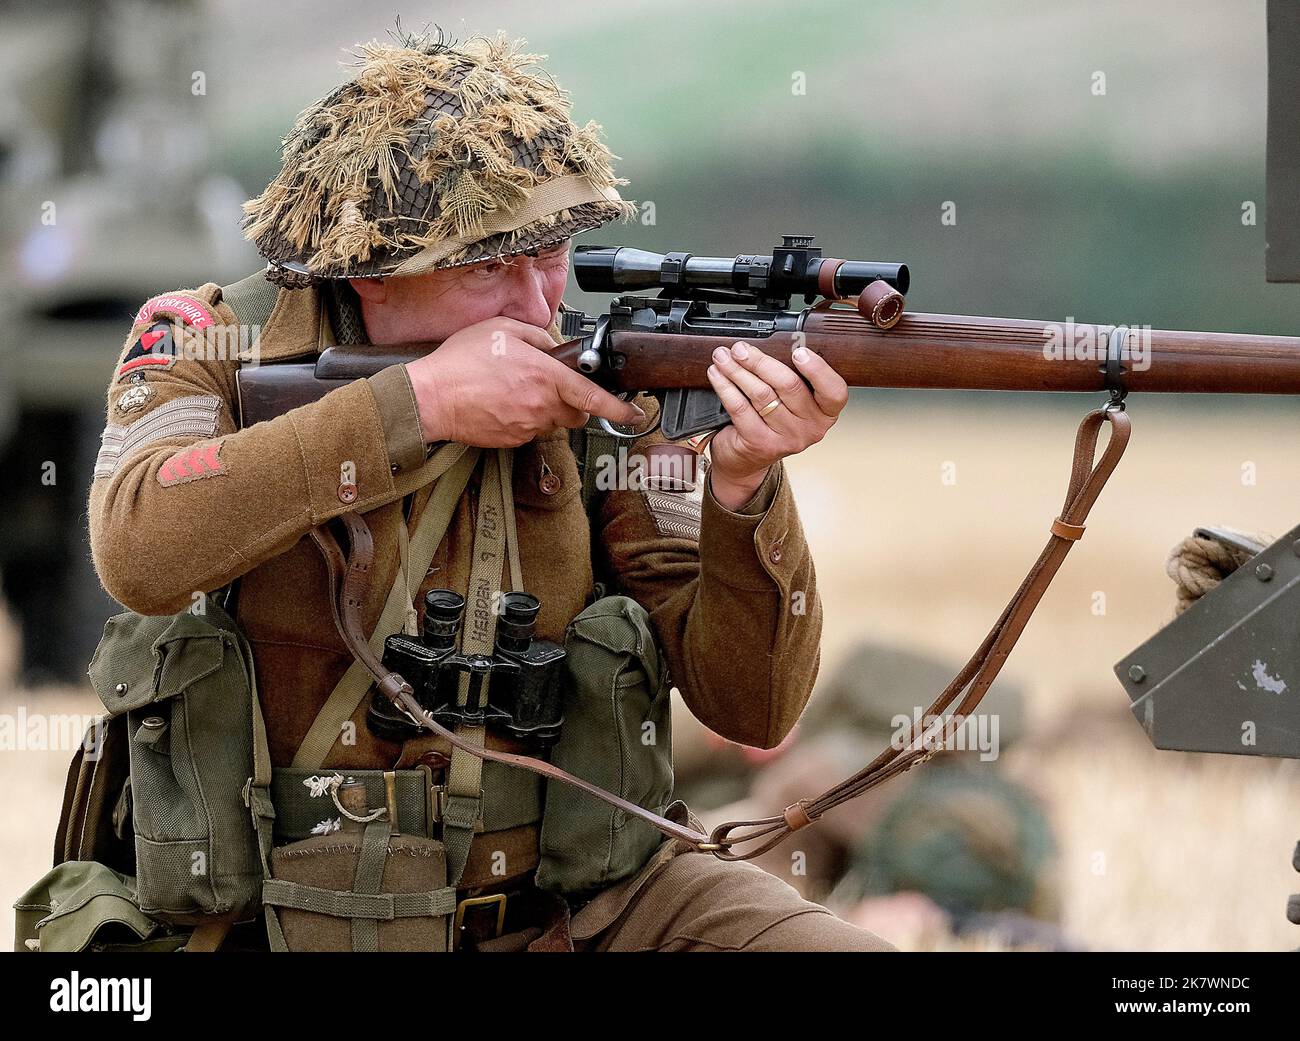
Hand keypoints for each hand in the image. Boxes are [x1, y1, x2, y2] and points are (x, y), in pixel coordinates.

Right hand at [406, 316, 644, 446]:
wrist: (431, 397)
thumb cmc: (462, 361)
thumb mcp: (503, 330)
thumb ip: (538, 337)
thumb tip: (553, 348)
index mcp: (545, 377)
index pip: (592, 397)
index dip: (618, 408)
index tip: (634, 412)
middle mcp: (541, 406)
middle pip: (576, 414)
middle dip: (573, 403)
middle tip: (551, 387)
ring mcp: (527, 427)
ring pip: (552, 423)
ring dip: (544, 409)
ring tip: (514, 391)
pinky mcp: (512, 441)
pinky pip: (529, 431)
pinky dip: (523, 419)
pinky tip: (501, 403)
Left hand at [705, 341, 847, 508]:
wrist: (746, 459)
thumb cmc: (770, 422)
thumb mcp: (790, 401)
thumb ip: (791, 376)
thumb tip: (773, 345)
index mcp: (825, 412)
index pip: (834, 391)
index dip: (818, 369)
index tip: (799, 352)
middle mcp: (811, 428)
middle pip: (788, 385)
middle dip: (760, 361)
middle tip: (741, 349)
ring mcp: (787, 438)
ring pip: (761, 394)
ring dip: (738, 371)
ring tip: (723, 357)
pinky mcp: (760, 443)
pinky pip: (740, 408)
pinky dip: (726, 387)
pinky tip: (717, 375)